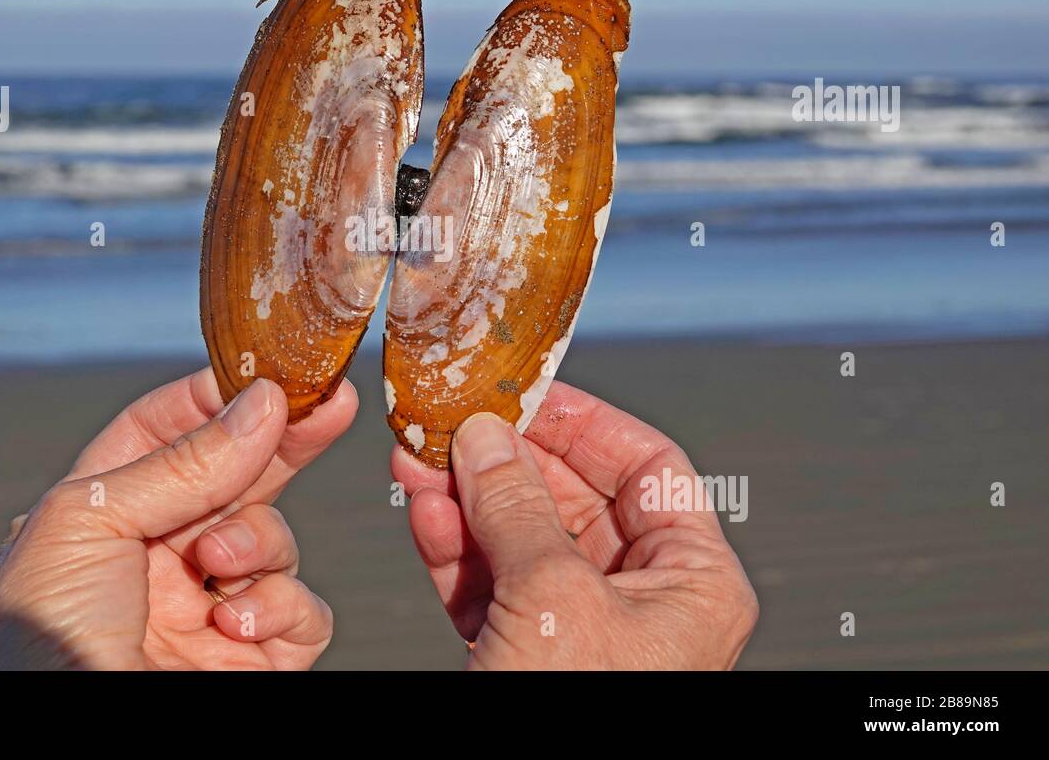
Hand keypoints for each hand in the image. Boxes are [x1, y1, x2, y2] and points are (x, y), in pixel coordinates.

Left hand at [0, 369, 354, 669]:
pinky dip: (281, 609)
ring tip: (217, 563)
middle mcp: (156, 558)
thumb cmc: (34, 643)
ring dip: (258, 542)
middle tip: (331, 402)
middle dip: (282, 441)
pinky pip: (303, 615)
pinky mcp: (252, 662)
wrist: (58, 745)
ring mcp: (206, 610)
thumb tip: (261, 403)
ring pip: (275, 542)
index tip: (267, 372)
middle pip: (235, 476)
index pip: (166, 433)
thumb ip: (182, 463)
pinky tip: (237, 623)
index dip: (214, 399)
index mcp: (101, 516)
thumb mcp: (87, 524)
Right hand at [391, 381, 757, 669]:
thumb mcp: (554, 599)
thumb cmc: (581, 717)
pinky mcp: (527, 656)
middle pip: (572, 497)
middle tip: (454, 422)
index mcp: (690, 582)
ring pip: (520, 536)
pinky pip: (490, 582)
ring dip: (465, 496)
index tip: (530, 391)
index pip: (649, 468)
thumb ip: (517, 507)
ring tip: (417, 459)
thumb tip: (487, 438)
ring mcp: (581, 631)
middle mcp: (642, 602)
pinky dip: (452, 546)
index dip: (587, 422)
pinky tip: (421, 510)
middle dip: (504, 460)